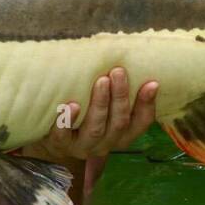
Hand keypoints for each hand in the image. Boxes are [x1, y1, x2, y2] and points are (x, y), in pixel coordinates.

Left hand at [22, 69, 157, 161]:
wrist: (52, 142)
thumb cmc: (84, 117)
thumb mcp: (105, 109)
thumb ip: (115, 92)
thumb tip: (126, 59)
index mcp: (121, 134)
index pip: (141, 122)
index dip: (147, 104)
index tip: (152, 82)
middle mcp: (106, 143)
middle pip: (119, 122)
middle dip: (120, 96)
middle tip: (118, 72)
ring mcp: (83, 146)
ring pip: (96, 128)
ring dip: (100, 104)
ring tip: (101, 81)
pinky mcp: (60, 145)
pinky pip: (64, 135)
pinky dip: (68, 120)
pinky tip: (72, 105)